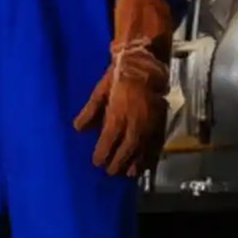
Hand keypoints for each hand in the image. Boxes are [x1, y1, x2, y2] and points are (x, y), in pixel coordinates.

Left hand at [73, 0, 172, 176]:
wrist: (144, 64)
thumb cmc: (118, 76)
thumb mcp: (100, 90)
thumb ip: (90, 111)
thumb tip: (78, 129)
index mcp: (117, 115)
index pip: (108, 141)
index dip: (102, 154)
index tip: (97, 162)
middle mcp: (134, 123)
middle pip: (125, 150)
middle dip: (117, 163)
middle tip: (111, 172)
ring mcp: (149, 124)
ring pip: (142, 150)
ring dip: (135, 164)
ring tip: (129, 173)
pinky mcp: (160, 122)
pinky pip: (156, 144)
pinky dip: (151, 156)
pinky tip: (147, 165)